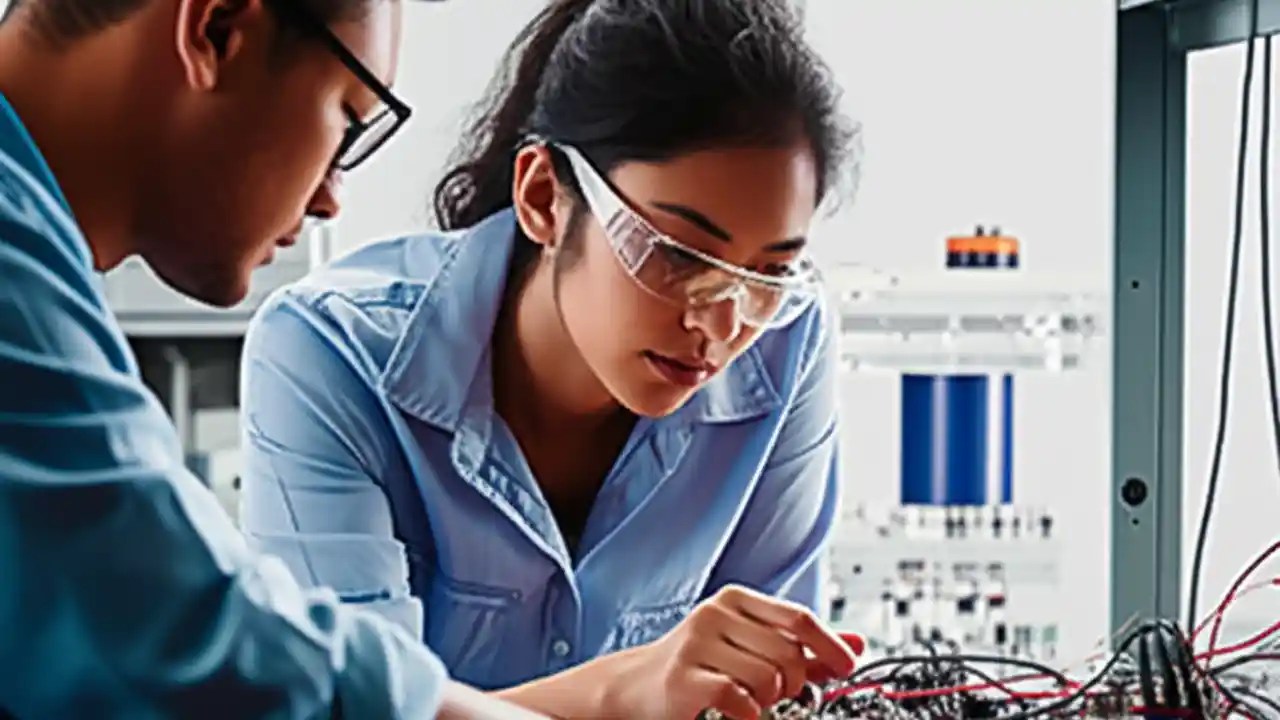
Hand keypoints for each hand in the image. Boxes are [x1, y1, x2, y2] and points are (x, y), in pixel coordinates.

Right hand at [605, 585, 861, 719]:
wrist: (637, 688)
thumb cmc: (699, 665)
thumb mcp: (750, 646)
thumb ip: (801, 647)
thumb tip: (855, 644)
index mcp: (736, 600)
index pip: (798, 617)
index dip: (829, 645)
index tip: (847, 666)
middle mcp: (715, 614)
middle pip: (787, 652)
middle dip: (794, 681)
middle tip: (780, 692)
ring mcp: (696, 644)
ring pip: (767, 678)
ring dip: (768, 700)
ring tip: (751, 699)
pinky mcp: (684, 678)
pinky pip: (739, 699)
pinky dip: (747, 713)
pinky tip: (737, 711)